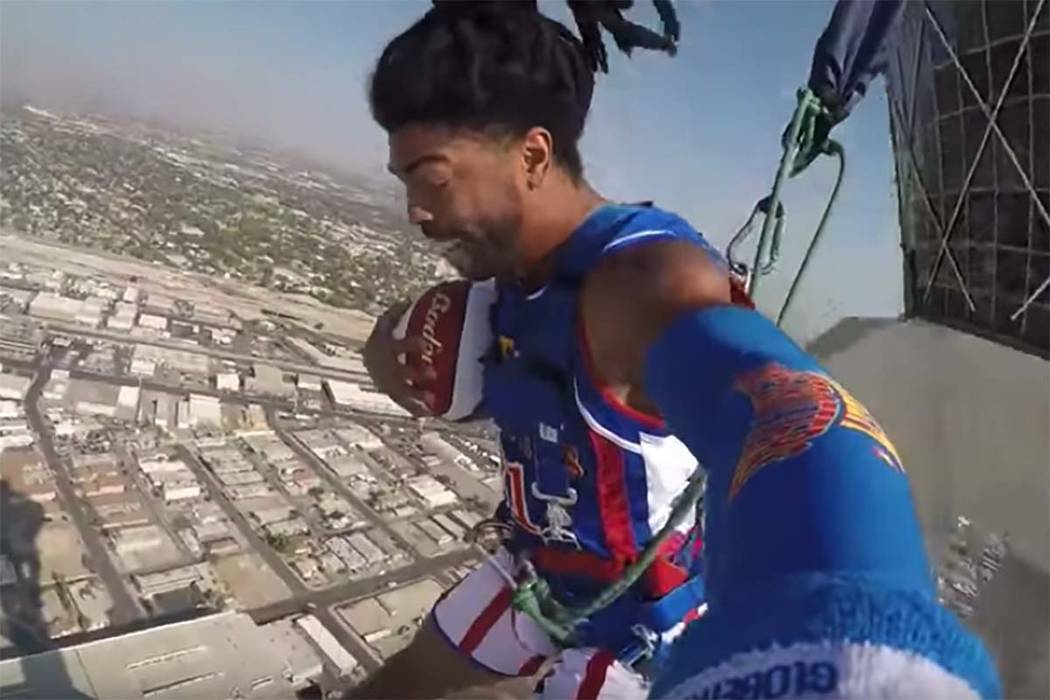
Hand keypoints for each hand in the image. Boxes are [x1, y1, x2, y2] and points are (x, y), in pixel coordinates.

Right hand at [362, 301, 437, 416]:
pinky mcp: (393, 393)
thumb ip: (398, 312)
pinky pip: (404, 403)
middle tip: (433, 374)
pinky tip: (429, 413)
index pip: (398, 346)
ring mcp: (388, 382)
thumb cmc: (385, 336)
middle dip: (415, 373)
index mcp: (385, 347)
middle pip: (400, 371)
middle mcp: (386, 367)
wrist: (368, 358)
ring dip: (416, 396)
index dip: (411, 345)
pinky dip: (416, 409)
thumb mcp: (387, 323)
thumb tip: (413, 297)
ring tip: (432, 400)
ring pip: (402, 391)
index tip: (425, 344)